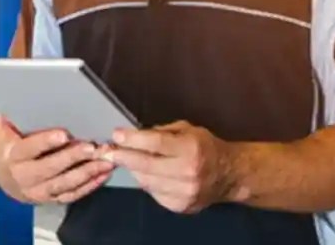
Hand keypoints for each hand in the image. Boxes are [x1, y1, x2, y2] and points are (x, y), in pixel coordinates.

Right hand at [0, 116, 115, 203]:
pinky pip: (72, 194)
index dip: (45, 142)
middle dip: (72, 158)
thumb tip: (24, 91)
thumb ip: (14, 114)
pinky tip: (103, 173)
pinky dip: (90, 185)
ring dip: (86, 173)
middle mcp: (24, 177)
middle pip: (49, 169)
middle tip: (91, 147)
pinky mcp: (51, 198)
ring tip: (105, 160)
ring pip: (64, 184)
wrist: (3, 176)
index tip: (63, 134)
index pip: (29, 149)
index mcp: (12, 156)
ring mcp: (38, 191)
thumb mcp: (4, 128)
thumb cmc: (6, 145)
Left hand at [107, 120, 236, 213]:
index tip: (116, 135)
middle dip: (123, 156)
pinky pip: (153, 192)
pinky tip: (144, 172)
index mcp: (190, 149)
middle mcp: (187, 172)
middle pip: (146, 164)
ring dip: (132, 169)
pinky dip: (145, 181)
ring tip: (123, 159)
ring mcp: (183, 192)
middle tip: (107, 151)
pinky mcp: (179, 205)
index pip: (155, 143)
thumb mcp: (187, 130)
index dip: (133, 139)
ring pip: (146, 181)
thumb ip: (162, 132)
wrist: (228, 175)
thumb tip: (135, 135)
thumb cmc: (205, 147)